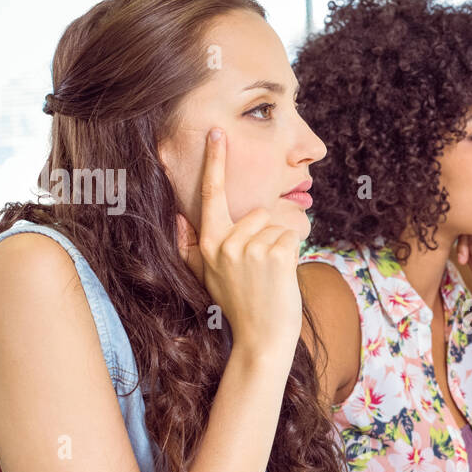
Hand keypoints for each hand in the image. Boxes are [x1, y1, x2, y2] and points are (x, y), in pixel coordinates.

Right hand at [176, 128, 306, 360]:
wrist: (262, 339)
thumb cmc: (239, 305)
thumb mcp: (206, 276)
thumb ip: (191, 246)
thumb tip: (178, 218)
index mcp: (207, 244)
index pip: (211, 194)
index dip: (215, 161)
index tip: (218, 132)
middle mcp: (224, 243)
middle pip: (259, 212)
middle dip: (267, 234)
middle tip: (260, 270)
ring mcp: (249, 249)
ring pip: (278, 224)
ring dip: (280, 246)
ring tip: (270, 275)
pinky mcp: (274, 255)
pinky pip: (293, 237)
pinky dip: (294, 254)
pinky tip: (282, 277)